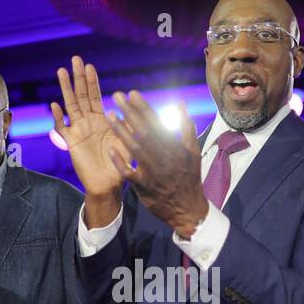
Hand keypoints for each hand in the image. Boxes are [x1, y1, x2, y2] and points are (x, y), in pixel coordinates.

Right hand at [51, 56, 129, 223]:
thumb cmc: (120, 165)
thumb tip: (134, 106)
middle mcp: (88, 123)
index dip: (92, 81)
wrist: (108, 185)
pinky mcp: (71, 143)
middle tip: (74, 59)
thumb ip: (129, 125)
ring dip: (66, 89)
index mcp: (102, 121)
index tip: (90, 65)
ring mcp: (78, 131)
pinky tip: (54, 105)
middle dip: (78, 77)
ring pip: (70, 105)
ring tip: (61, 72)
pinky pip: (62, 127)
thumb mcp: (128, 141)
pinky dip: (58, 117)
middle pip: (81, 95)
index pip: (95, 96)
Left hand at [106, 91, 209, 237]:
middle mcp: (164, 157)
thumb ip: (186, 128)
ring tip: (109, 116)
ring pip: (136, 149)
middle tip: (117, 96)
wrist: (188, 210)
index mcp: (176, 147)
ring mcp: (153, 172)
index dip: (144, 107)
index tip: (133, 93)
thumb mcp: (194, 153)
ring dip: (122, 131)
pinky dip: (120, 161)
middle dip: (130, 113)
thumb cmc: (189, 179)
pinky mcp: (144, 186)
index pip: (157, 123)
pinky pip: (129, 172)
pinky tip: (110, 149)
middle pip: (144, 131)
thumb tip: (181, 104)